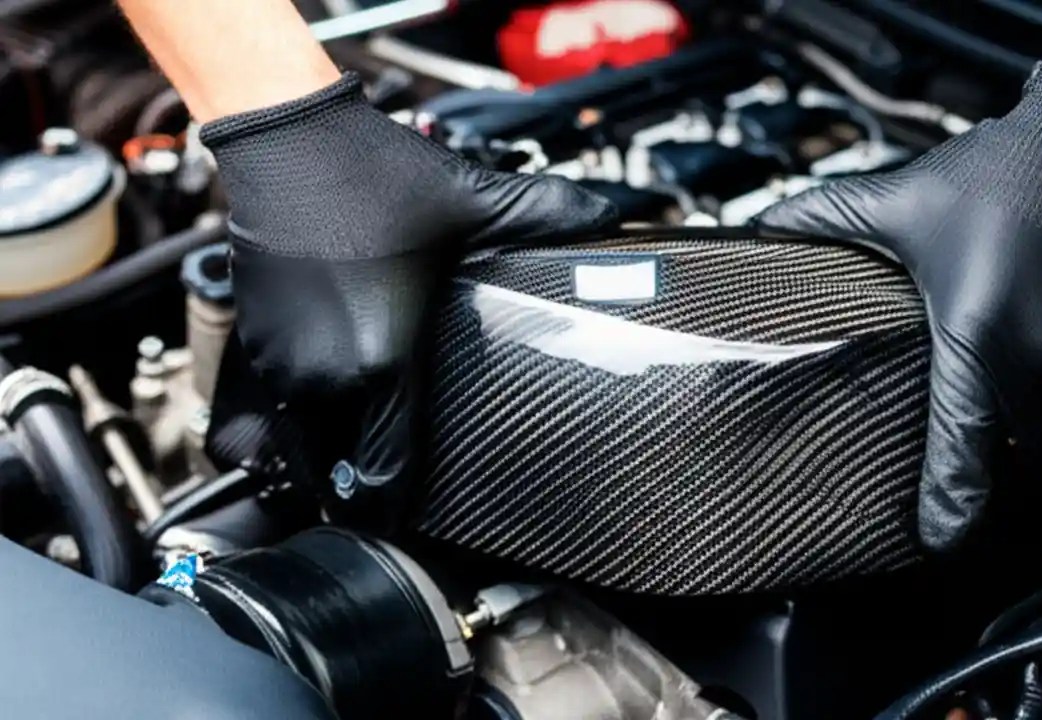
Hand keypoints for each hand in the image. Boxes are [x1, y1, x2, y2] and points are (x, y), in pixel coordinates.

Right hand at [201, 73, 615, 519]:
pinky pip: (260, 412)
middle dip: (358, 488)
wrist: (285, 134)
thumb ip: (547, 215)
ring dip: (320, 455)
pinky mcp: (251, 342)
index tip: (409, 521)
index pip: (385, 474)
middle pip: (333, 472)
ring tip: (353, 455)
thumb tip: (611, 213)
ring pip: (293, 445)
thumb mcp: (469, 199)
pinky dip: (281, 424)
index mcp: (380, 361)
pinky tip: (311, 412)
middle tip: (388, 491)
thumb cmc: (368, 172)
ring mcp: (279, 363)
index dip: (398, 509)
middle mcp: (322, 376)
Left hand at [755, 62, 1041, 550]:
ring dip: (1031, 428)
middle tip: (966, 466)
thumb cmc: (1002, 174)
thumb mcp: (901, 204)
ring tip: (999, 398)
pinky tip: (1038, 352)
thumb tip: (764, 230)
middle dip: (995, 474)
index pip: (962, 453)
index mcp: (978, 337)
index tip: (936, 541)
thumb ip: (823, 221)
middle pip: (1021, 460)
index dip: (948, 510)